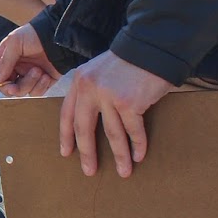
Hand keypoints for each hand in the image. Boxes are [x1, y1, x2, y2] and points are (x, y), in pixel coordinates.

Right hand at [0, 24, 59, 99]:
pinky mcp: (44, 82)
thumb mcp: (14, 43)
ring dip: (29, 83)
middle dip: (10, 89)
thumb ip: (4, 62)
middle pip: (7, 88)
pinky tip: (45, 75)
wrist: (58, 36)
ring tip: (38, 71)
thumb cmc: (34, 35)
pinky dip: (40, 86)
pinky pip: (37, 92)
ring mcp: (30, 76)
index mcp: (6, 59)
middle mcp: (17, 69)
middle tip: (14, 87)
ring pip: (23, 92)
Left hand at [60, 50, 170, 177]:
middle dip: (87, 154)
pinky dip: (138, 145)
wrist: (151, 46)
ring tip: (124, 171)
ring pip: (112, 134)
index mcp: (79, 81)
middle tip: (89, 171)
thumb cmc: (129, 59)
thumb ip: (91, 89)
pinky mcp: (129, 102)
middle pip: (84, 128)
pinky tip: (139, 156)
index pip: (67, 114)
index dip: (66, 135)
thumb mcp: (100, 70)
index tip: (66, 153)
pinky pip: (133, 130)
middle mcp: (90, 89)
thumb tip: (91, 118)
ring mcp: (109, 96)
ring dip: (119, 156)